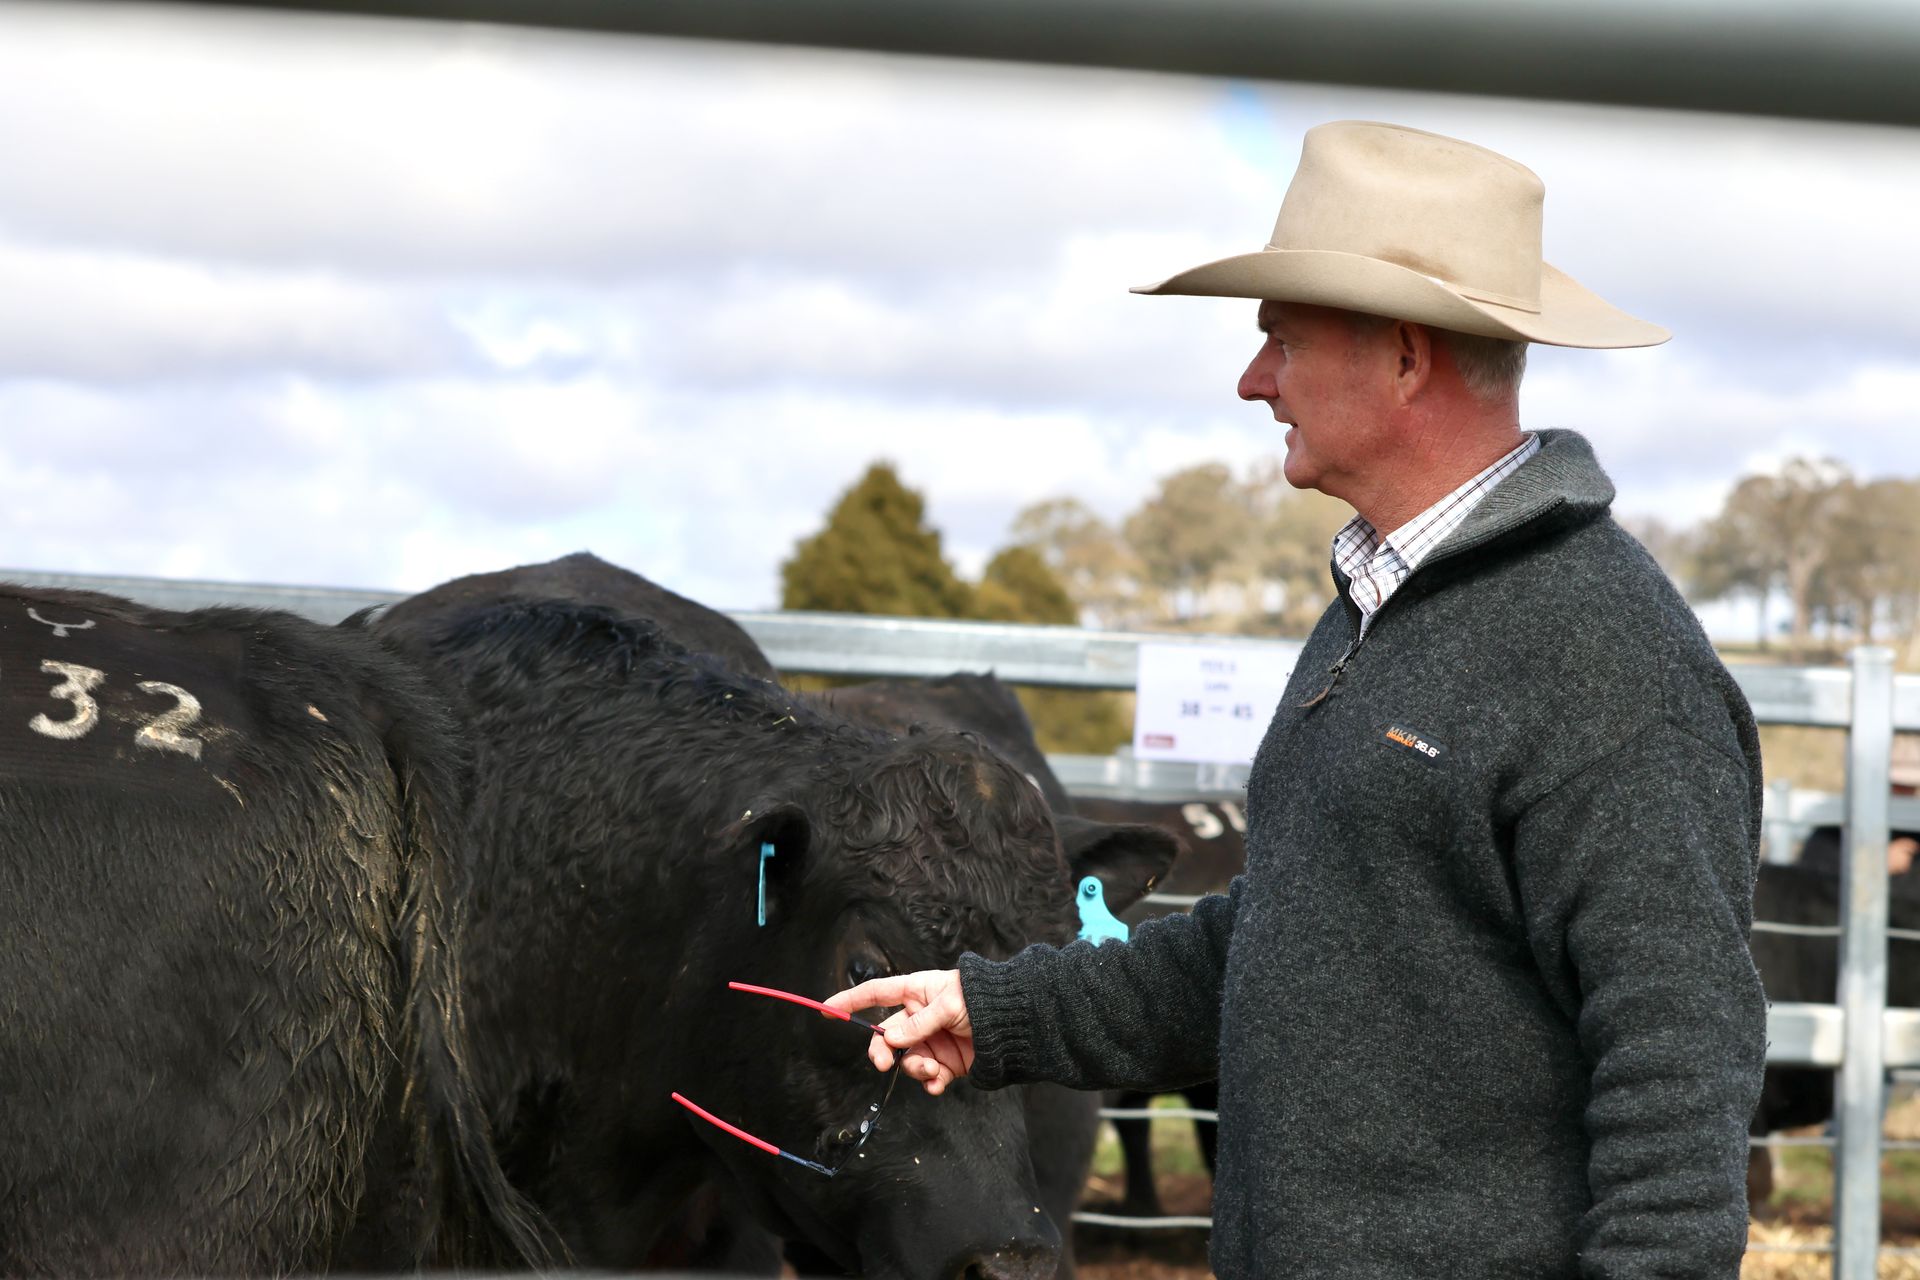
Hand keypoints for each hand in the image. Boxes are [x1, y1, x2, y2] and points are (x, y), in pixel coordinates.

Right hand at [826, 969, 973, 1095]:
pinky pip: (928, 1077)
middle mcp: (920, 1017)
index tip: (827, 1008)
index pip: (877, 993)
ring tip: (932, 1069)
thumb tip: (891, 1037)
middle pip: (887, 1036)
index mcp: (917, 992)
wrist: (1018, 1023)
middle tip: (883, 1063)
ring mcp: (933, 1041)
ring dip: (914, 1068)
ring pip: (907, 1060)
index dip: (852, 1000)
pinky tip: (938, 1082)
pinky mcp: (947, 1063)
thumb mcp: (949, 1006)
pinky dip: (930, 1082)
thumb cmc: (985, 1000)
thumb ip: (919, 1023)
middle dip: (882, 1051)